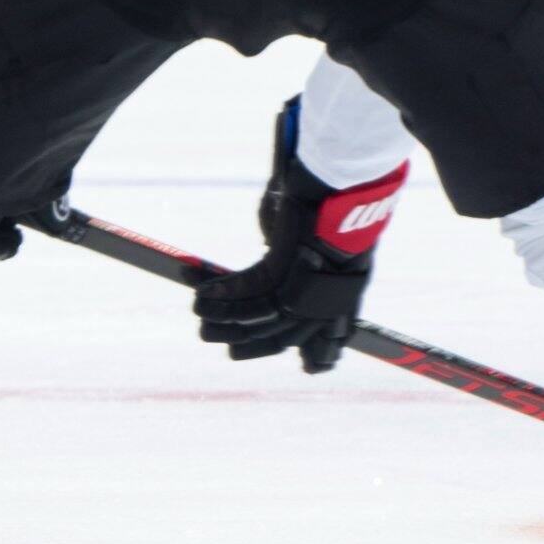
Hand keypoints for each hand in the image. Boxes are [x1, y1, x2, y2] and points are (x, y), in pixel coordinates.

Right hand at [191, 100, 404, 370]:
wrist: (337, 176)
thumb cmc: (326, 199)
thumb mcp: (314, 237)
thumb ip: (300, 258)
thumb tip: (277, 257)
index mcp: (345, 292)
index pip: (335, 338)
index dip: (319, 356)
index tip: (308, 368)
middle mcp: (330, 296)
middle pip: (286, 337)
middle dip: (248, 344)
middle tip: (214, 340)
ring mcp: (309, 283)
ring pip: (261, 317)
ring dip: (224, 318)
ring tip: (198, 315)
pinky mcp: (288, 264)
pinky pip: (250, 288)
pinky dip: (223, 294)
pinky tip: (202, 293)